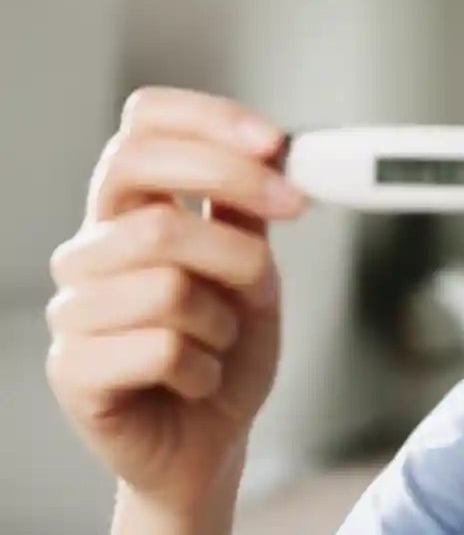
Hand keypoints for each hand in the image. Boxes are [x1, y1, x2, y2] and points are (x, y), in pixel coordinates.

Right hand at [45, 87, 307, 529]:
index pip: (142, 128)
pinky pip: (162, 348)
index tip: (275, 141)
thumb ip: (251, 214)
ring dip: (226, 315)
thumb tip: (275, 155)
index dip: (207, 120)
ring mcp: (74, 307)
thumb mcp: (255, 271)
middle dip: (238, 195)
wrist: (210, 439)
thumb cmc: (226, 351)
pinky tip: (195, 379)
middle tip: (294, 211)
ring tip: (220, 339)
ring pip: (169, 279)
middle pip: (149, 187)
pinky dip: (204, 367)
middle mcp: (93, 247)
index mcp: (132, 209)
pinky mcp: (73, 367)